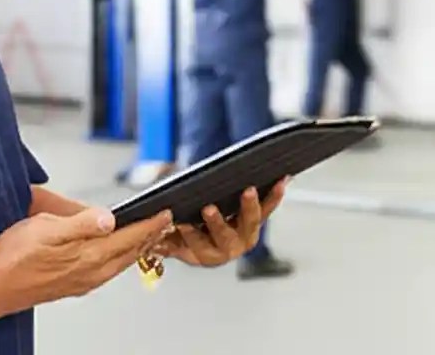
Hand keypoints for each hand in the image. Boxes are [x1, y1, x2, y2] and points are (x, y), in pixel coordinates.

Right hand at [0, 206, 173, 310]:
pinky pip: (108, 270)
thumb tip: (110, 218)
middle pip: (130, 252)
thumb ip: (82, 222)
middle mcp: (93, 271)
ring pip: (121, 263)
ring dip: (136, 248)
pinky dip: (120, 258)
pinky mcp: (75, 285)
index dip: (149, 224)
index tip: (164, 214)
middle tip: (162, 223)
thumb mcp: (48, 227)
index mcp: (90, 254)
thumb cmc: (16, 256)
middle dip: (149, 236)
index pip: (130, 237)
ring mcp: (85, 281)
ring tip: (145, 236)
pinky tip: (116, 254)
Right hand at [155, 177, 289, 267]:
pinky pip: (268, 208)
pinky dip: (275, 194)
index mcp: (204, 255)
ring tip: (248, 190)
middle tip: (208, 208)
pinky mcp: (258, 220)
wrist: (208, 228)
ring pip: (250, 222)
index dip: (190, 236)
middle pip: (225, 239)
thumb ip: (163, 235)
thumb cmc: (185, 231)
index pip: (197, 247)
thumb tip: (152, 232)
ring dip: (250, 207)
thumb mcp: (171, 236)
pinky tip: (282, 179)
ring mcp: (246, 235)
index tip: (181, 223)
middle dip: (216, 224)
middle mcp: (228, 249)